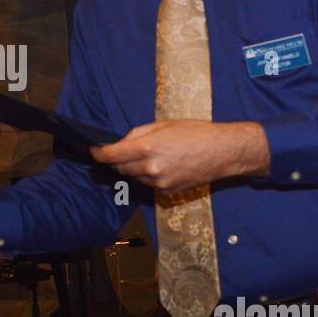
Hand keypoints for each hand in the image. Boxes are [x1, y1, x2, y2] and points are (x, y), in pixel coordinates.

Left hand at [90, 120, 269, 191]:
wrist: (223, 152)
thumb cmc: (196, 133)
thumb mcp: (164, 124)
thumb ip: (138, 134)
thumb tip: (121, 142)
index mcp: (148, 148)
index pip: (112, 155)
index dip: (99, 153)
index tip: (93, 150)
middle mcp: (151, 168)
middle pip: (119, 168)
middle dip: (115, 160)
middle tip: (119, 151)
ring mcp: (159, 183)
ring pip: (133, 177)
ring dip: (132, 168)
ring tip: (148, 155)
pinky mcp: (167, 192)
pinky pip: (148, 184)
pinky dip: (147, 176)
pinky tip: (160, 165)